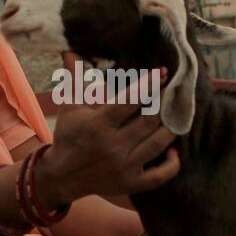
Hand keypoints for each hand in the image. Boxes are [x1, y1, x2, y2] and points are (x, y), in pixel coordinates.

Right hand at [36, 51, 180, 207]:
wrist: (61, 177)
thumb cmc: (68, 136)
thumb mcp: (70, 106)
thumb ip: (76, 78)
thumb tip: (70, 51)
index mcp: (99, 125)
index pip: (130, 100)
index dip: (149, 84)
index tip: (164, 72)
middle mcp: (114, 146)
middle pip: (149, 120)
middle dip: (164, 103)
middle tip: (173, 92)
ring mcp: (125, 167)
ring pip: (159, 143)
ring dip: (170, 127)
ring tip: (174, 115)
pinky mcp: (131, 183)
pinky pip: (161, 175)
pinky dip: (172, 163)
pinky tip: (173, 150)